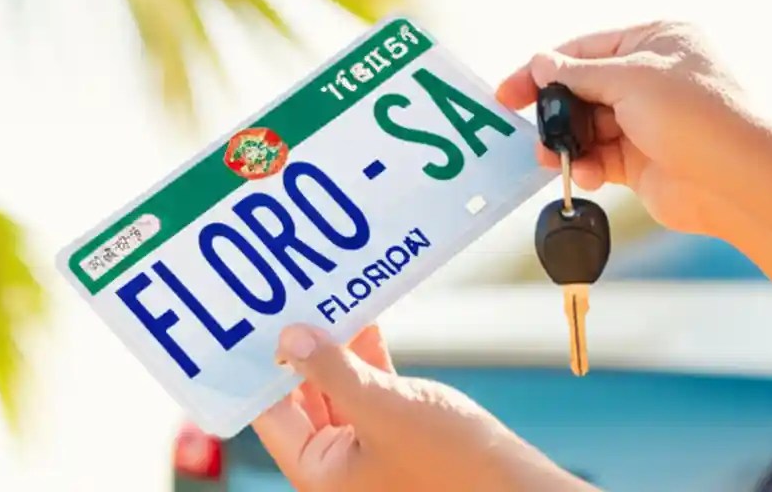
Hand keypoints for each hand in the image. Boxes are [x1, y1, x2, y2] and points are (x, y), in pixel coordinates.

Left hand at [252, 324, 593, 491]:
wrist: (516, 489)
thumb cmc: (453, 465)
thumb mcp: (383, 408)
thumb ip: (333, 371)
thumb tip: (289, 337)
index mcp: (319, 473)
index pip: (271, 415)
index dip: (262, 368)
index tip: (255, 322)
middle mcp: (337, 465)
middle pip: (302, 398)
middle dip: (299, 350)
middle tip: (288, 299)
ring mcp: (368, 449)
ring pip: (337, 388)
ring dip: (334, 347)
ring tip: (325, 299)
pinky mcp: (398, 434)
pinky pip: (370, 388)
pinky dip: (367, 356)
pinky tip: (367, 319)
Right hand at [496, 21, 754, 234]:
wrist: (735, 180)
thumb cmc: (692, 114)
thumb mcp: (628, 79)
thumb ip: (576, 74)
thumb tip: (539, 63)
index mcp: (656, 41)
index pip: (585, 49)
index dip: (543, 69)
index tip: (509, 91)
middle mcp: (651, 77)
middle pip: (582, 89)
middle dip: (554, 111)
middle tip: (525, 127)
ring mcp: (647, 119)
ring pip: (587, 126)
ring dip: (566, 142)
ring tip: (550, 157)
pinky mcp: (642, 158)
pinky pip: (600, 156)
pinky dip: (586, 164)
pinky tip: (584, 172)